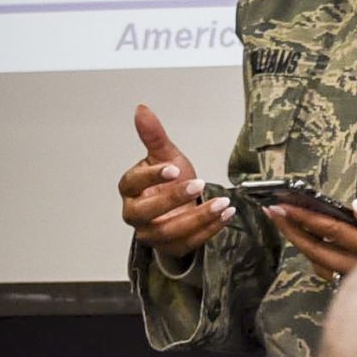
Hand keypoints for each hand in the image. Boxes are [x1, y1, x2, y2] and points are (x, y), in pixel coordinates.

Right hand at [117, 104, 232, 255]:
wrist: (183, 205)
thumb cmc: (170, 180)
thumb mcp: (166, 155)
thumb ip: (154, 135)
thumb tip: (142, 109)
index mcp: (130, 189)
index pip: (132, 183)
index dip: (151, 176)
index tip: (173, 168)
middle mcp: (135, 214)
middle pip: (146, 212)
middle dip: (173, 199)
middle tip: (199, 184)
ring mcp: (151, 234)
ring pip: (169, 231)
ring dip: (198, 218)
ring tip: (222, 203)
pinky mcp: (170, 248)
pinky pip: (188, 243)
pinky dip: (209, 230)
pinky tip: (225, 216)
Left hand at [266, 196, 356, 282]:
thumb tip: (356, 207)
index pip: (333, 231)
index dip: (305, 217)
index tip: (283, 205)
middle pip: (319, 252)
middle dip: (293, 231)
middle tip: (274, 212)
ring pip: (324, 264)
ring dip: (305, 244)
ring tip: (290, 224)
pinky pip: (335, 272)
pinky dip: (321, 256)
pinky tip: (318, 243)